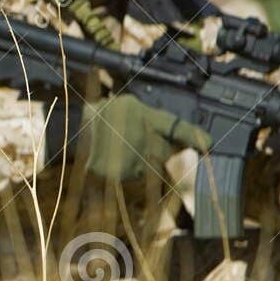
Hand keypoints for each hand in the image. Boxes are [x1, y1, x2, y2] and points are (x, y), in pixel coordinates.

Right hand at [74, 94, 212, 181]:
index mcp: (145, 117)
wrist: (70, 133)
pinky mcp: (122, 174)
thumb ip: (151, 117)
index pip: (177, 128)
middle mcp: (142, 138)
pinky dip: (130, 169)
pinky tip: (116, 158)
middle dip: (168, 151)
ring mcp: (132, 158)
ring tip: (125, 149)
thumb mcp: (128, 106)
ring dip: (146, 161)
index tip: (210, 144)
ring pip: (152, 165)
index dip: (195, 136)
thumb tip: (175, 134)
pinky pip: (135, 174)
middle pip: (167, 151)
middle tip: (156, 146)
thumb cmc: (99, 115)